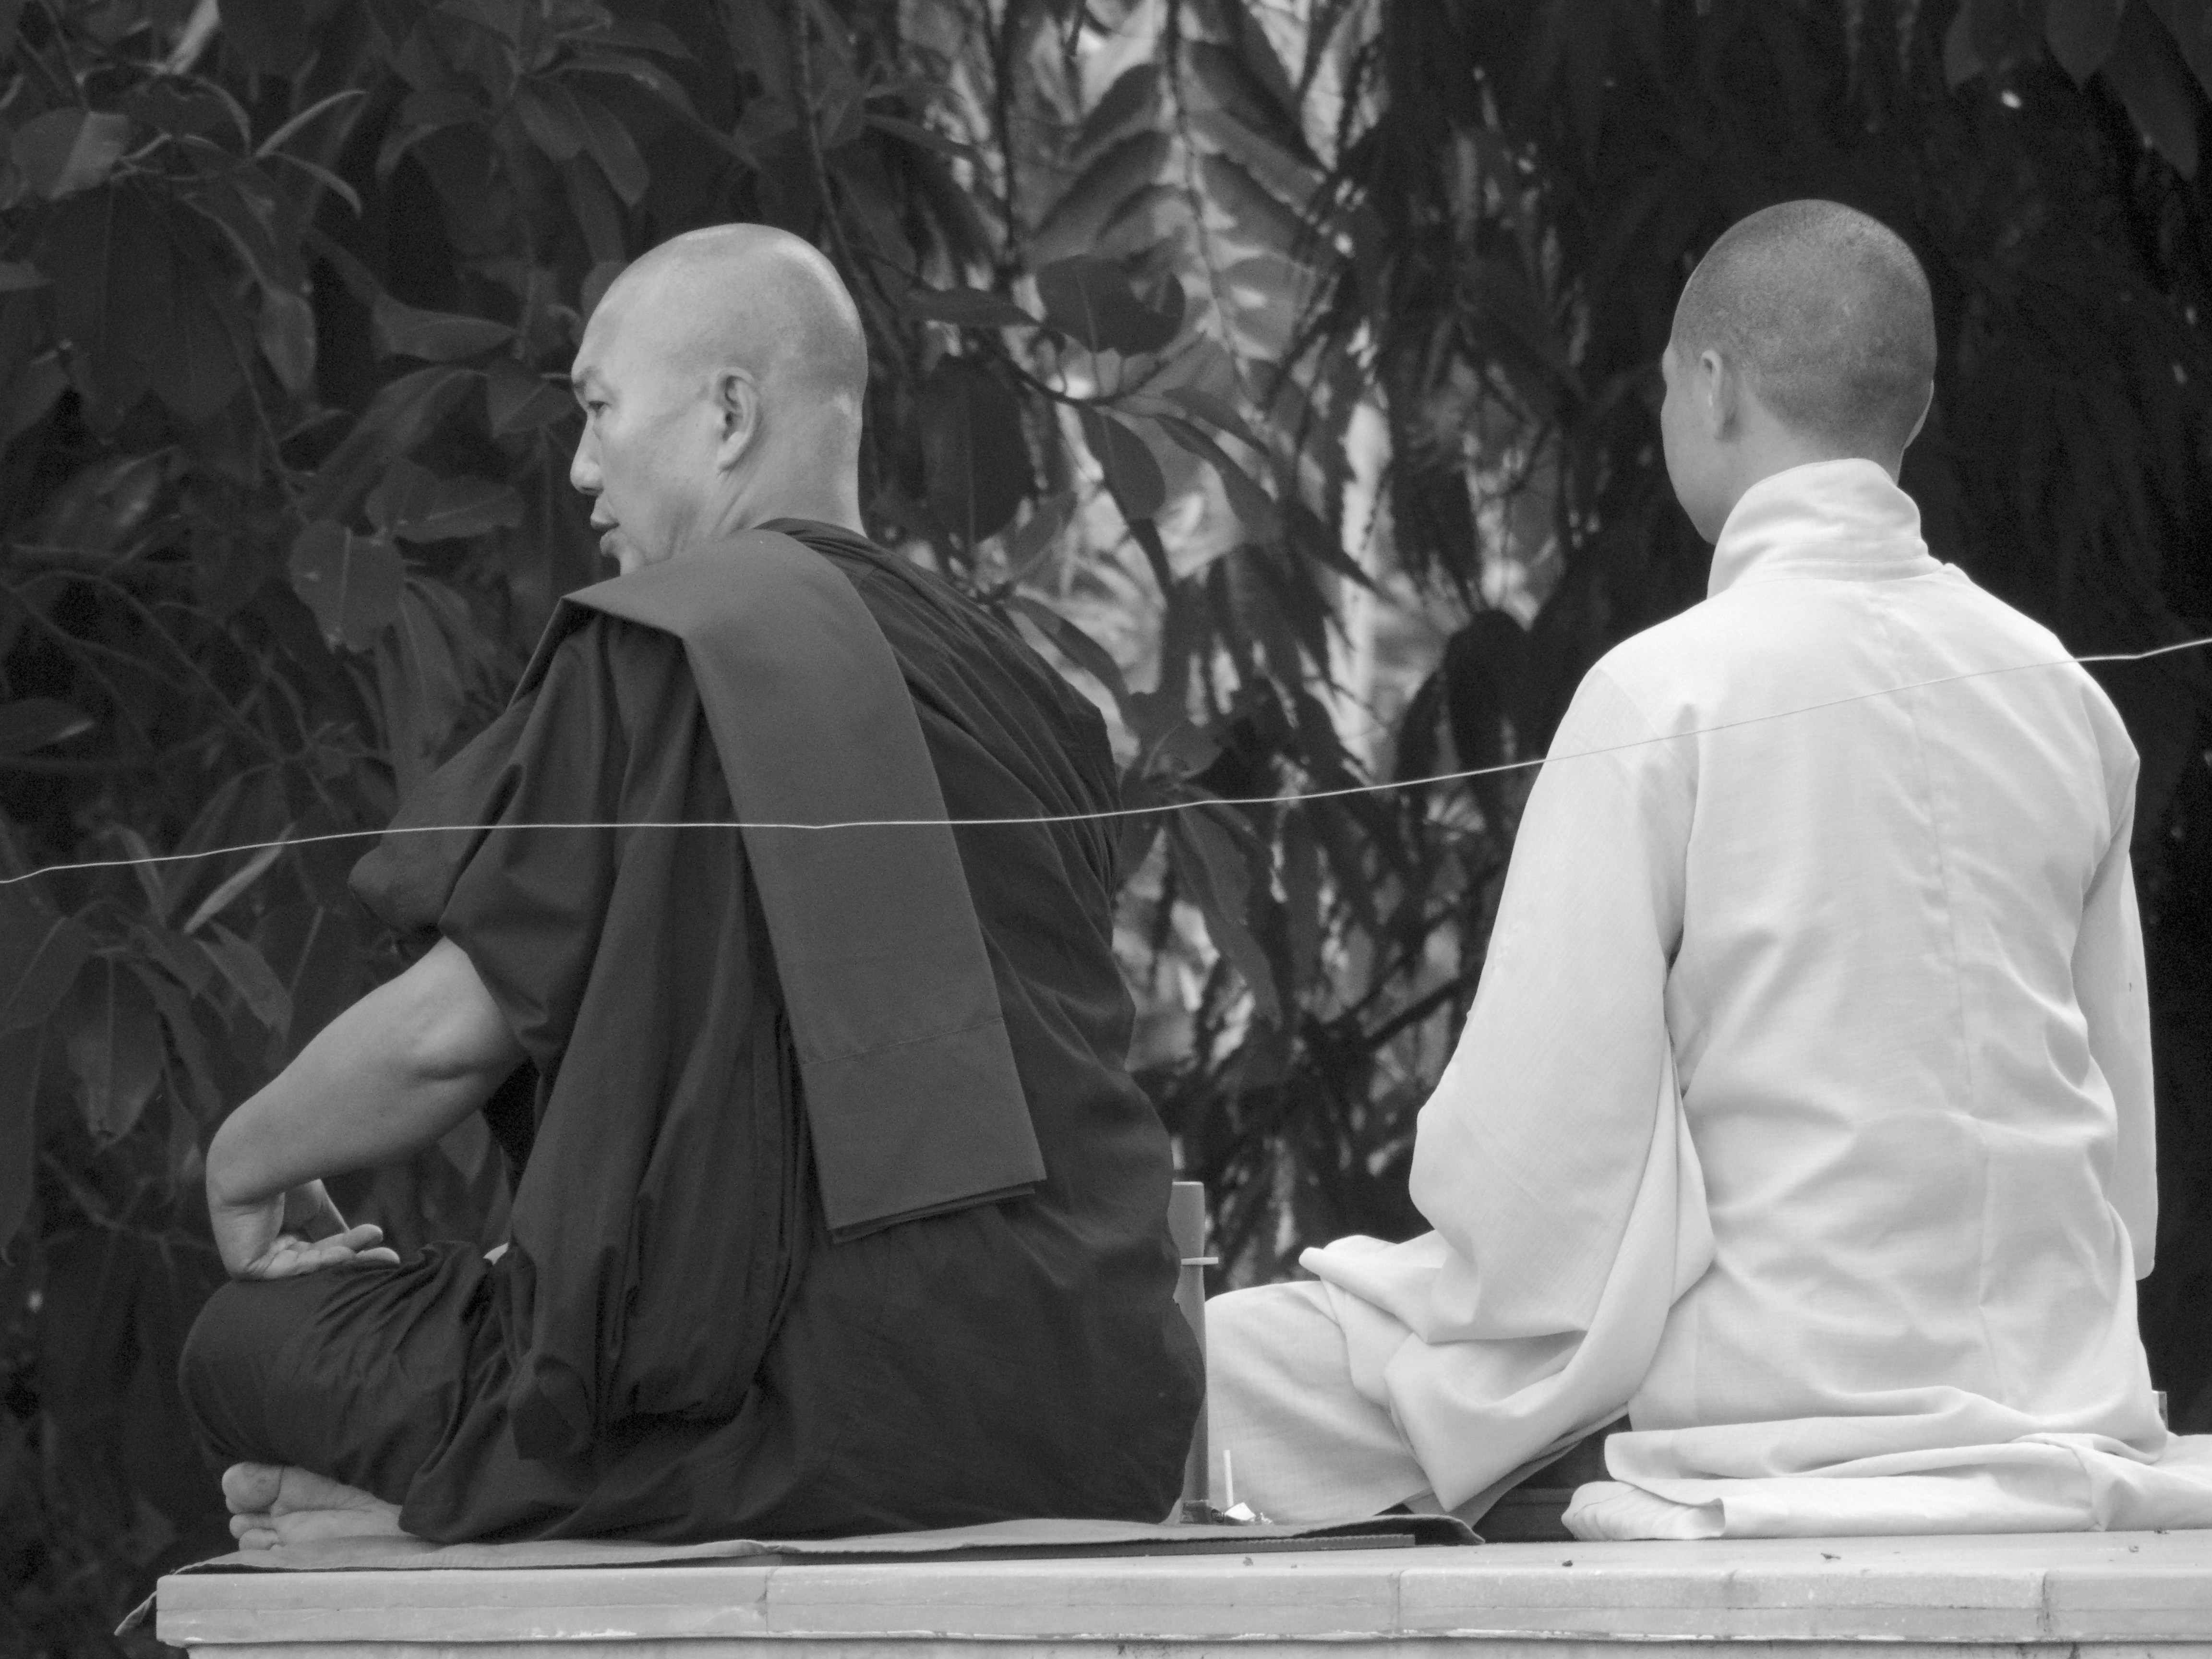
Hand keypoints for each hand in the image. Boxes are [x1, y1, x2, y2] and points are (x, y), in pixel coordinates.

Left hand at [211, 1179, 399, 1280]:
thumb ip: (332, 1230)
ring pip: (306, 1266)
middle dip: (353, 1257)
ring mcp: (253, 1257)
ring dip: (341, 1256)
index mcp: (279, 1232)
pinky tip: (345, 1251)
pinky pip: (287, 1270)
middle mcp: (265, 1247)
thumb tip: (363, 1244)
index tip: (385, 1248)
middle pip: (317, 1261)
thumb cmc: (284, 1171)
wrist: (258, 1156)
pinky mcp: (244, 1266)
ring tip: (370, 1239)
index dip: (352, 1248)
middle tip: (390, 1259)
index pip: (320, 1248)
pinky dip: (318, 1262)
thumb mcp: (316, 1206)